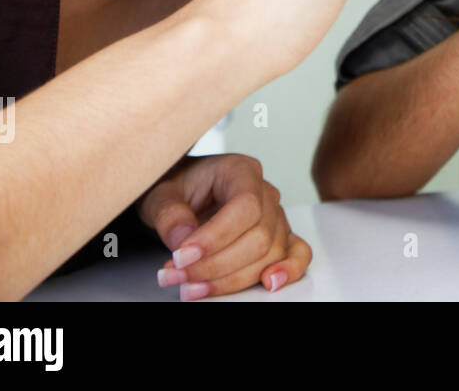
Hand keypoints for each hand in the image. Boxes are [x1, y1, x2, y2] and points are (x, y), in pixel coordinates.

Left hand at [140, 154, 310, 299]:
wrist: (183, 194)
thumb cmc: (177, 189)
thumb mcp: (160, 195)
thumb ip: (169, 215)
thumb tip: (183, 240)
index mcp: (241, 171)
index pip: (245, 206)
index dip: (216, 237)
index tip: (182, 256)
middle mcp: (265, 192)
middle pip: (259, 236)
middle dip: (216, 265)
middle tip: (176, 275)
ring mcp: (275, 216)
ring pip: (271, 253)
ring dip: (231, 279)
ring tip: (191, 287)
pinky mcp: (278, 237)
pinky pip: (298, 253)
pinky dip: (289, 270)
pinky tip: (269, 282)